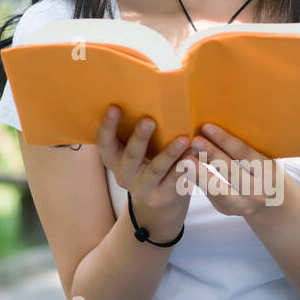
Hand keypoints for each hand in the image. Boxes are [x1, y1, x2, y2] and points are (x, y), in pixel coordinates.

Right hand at [95, 106, 194, 236]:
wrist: (160, 204)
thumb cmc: (148, 163)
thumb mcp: (137, 151)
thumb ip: (137, 133)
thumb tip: (149, 95)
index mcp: (113, 159)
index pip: (105, 142)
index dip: (108, 125)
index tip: (115, 106)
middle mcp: (124, 175)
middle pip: (130, 156)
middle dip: (139, 138)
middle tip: (149, 120)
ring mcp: (143, 189)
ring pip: (156, 170)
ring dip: (169, 153)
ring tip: (183, 139)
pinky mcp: (162, 198)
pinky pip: (175, 182)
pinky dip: (186, 168)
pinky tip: (195, 155)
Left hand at [186, 122, 286, 218]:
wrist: (273, 204)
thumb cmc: (265, 173)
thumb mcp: (265, 160)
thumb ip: (247, 150)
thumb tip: (217, 130)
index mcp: (268, 172)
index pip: (244, 153)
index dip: (225, 140)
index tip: (207, 127)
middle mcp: (258, 191)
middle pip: (230, 169)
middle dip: (211, 154)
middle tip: (194, 140)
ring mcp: (243, 204)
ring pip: (218, 187)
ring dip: (199, 172)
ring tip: (185, 158)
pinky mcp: (228, 211)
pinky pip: (211, 195)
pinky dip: (198, 181)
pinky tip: (187, 170)